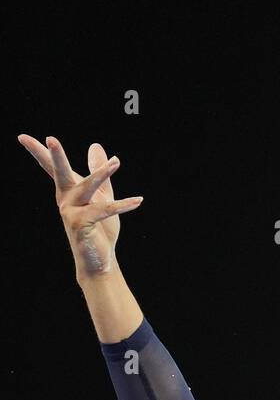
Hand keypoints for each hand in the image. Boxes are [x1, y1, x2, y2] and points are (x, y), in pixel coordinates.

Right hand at [17, 133, 142, 275]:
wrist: (100, 262)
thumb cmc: (99, 230)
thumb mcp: (101, 196)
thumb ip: (98, 171)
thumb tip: (95, 145)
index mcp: (68, 192)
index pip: (52, 169)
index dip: (38, 152)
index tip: (22, 137)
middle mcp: (66, 200)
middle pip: (60, 173)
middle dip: (56, 156)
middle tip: (50, 138)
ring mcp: (71, 212)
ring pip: (87, 187)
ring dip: (102, 174)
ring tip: (117, 162)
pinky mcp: (81, 224)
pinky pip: (104, 210)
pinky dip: (123, 205)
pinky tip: (138, 200)